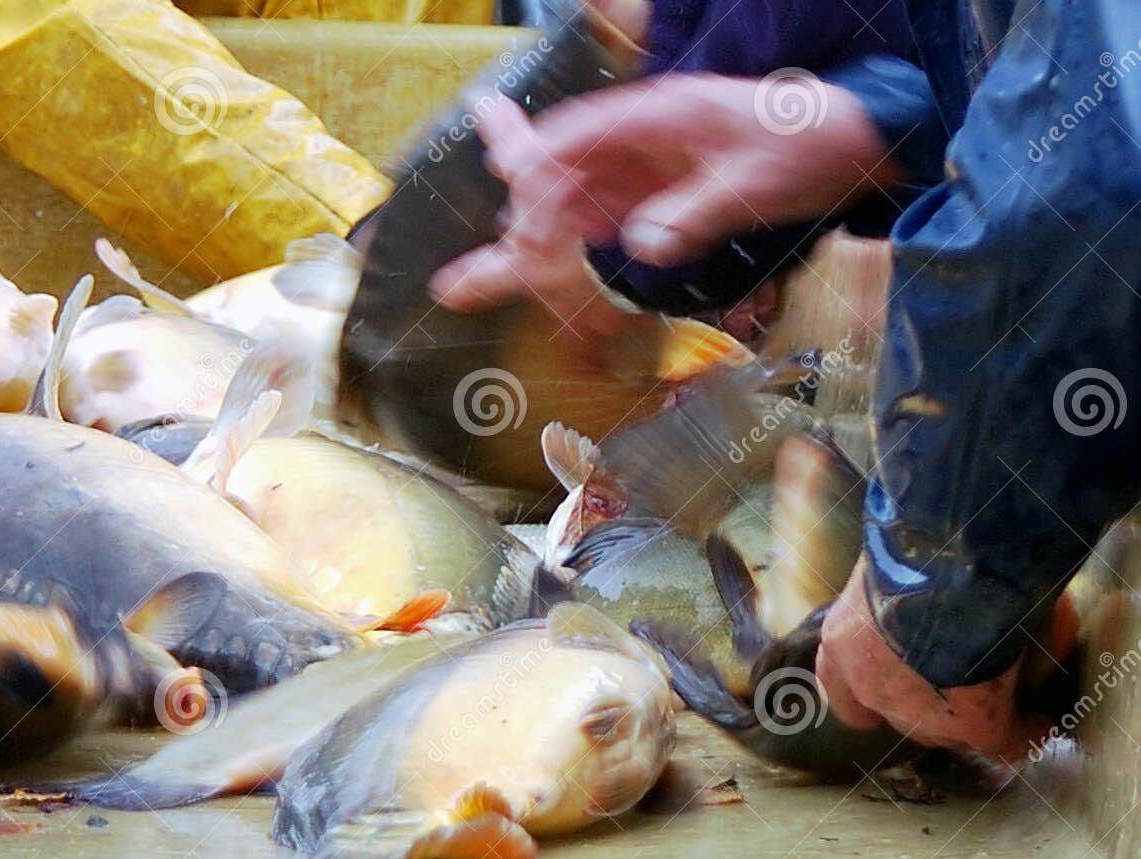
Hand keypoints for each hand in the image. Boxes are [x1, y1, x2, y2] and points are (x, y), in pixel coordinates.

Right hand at [431, 72, 900, 311]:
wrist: (853, 140)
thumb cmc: (807, 147)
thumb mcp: (755, 182)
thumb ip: (696, 213)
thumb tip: (641, 248)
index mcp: (656, 117)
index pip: (574, 140)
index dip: (537, 180)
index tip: (515, 224)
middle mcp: (639, 137)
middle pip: (558, 170)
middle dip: (516, 213)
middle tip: (470, 270)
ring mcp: (647, 164)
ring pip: (573, 197)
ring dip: (535, 235)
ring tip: (480, 276)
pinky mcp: (660, 187)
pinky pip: (603, 214)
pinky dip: (573, 241)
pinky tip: (552, 265)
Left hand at [815, 559, 1044, 762]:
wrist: (950, 568)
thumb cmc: (916, 550)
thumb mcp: (888, 567)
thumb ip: (897, 583)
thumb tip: (917, 569)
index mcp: (844, 644)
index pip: (842, 685)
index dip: (865, 688)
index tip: (883, 685)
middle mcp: (872, 687)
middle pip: (899, 713)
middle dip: (923, 703)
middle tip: (956, 683)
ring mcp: (921, 713)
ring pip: (947, 733)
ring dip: (970, 719)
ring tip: (1005, 705)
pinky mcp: (973, 723)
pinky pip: (1004, 740)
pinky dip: (1025, 732)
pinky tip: (1043, 722)